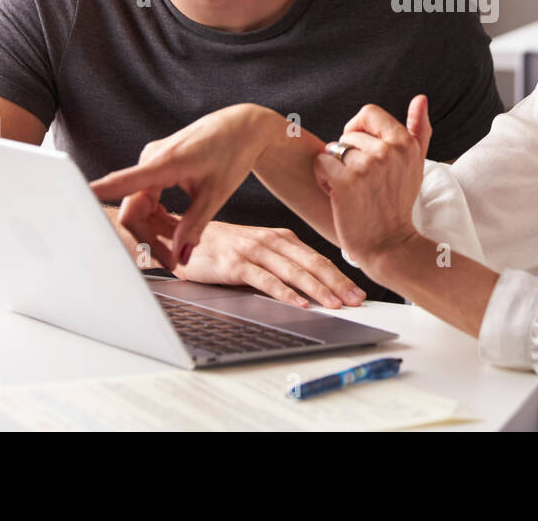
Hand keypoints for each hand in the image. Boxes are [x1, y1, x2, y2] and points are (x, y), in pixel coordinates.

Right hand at [89, 105, 259, 269]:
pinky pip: (146, 198)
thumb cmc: (233, 152)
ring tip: (178, 248)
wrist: (243, 127)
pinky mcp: (155, 166)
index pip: (122, 183)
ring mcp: (151, 162)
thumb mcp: (217, 194)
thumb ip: (195, 225)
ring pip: (138, 206)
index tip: (70, 202)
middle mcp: (150, 159)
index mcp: (164, 162)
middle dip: (148, 239)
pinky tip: (175, 229)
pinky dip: (157, 217)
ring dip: (153, 230)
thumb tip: (180, 256)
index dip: (95, 195)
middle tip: (172, 263)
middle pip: (132, 209)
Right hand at [175, 221, 365, 308]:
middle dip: (338, 283)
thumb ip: (280, 264)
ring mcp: (254, 250)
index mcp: (280, 237)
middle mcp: (271, 240)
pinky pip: (264, 279)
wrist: (180, 235)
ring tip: (335, 304)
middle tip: (357, 300)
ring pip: (294, 271)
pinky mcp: (235, 263)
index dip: (340, 276)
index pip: (317, 258)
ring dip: (318, 289)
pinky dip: (284, 292)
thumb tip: (309, 287)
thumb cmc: (219, 247)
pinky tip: (298, 303)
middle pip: (312, 263)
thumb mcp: (256, 251)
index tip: (357, 292)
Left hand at [312, 95, 430, 269]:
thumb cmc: (398, 203)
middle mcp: (388, 151)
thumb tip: (420, 98)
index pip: (369, 113)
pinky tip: (335, 193)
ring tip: (349, 188)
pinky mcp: (346, 182)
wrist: (388, 244)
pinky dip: (322, 177)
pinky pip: (321, 163)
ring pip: (333, 149)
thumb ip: (419, 130)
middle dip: (347, 154)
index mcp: (405, 143)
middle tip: (358, 180)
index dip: (359, 128)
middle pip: (349, 134)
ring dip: (334, 168)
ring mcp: (367, 166)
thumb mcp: (416, 165)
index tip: (361, 150)